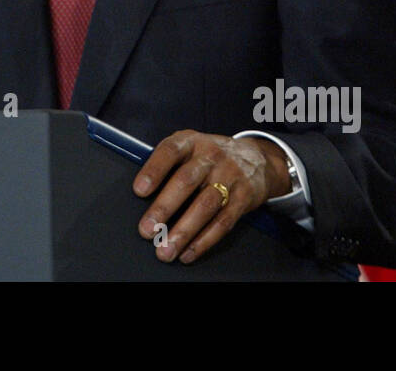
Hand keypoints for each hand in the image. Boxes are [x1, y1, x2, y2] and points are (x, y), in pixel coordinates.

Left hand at [133, 130, 290, 263]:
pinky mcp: (243, 197)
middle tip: (147, 230)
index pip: (170, 151)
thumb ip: (168, 164)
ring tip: (166, 250)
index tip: (139, 190)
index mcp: (190, 141)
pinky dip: (204, 241)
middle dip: (164, 208)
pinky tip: (188, 253)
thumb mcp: (190, 148)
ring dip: (183, 232)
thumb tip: (140, 195)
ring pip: (205, 205)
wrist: (255, 158)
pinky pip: (223, 222)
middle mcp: (210, 156)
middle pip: (186, 181)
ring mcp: (229, 176)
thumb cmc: (209, 157)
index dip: (154, 170)